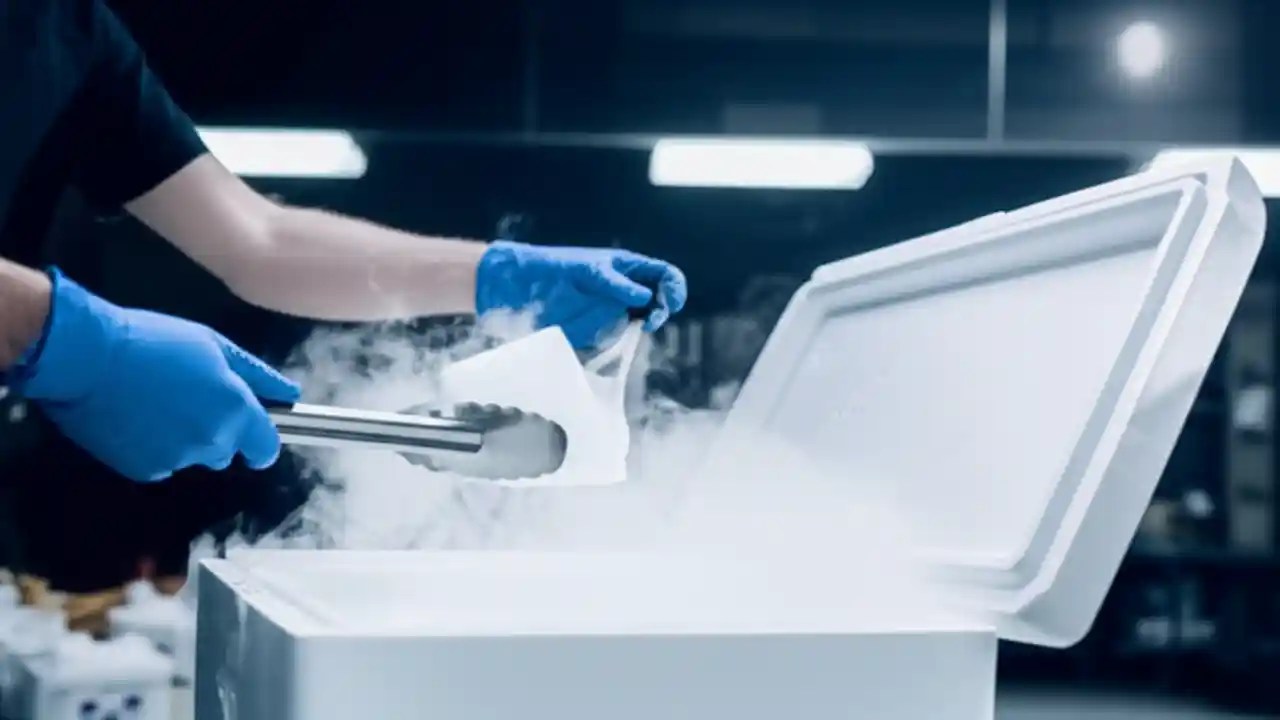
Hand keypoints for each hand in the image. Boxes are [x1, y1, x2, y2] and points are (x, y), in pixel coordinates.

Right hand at [13, 269, 299, 481]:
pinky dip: (155, 447)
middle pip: (228, 451)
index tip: (253, 432)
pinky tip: (138, 418)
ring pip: (194, 456)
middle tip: (189, 397)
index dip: (262, 440)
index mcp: (235, 410)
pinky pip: (162, 463)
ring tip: (158, 402)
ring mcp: (178, 459)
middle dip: (217, 431)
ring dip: (185, 438)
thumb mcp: (214, 346)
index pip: (267, 447)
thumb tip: (290, 394)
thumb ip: (257, 375)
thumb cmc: (154, 342)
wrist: (87, 358)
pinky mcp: (144, 470)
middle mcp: (212, 441)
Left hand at [475, 241, 687, 347]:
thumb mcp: (585, 271)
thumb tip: (645, 298)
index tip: (667, 303)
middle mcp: (623, 290)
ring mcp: (612, 311)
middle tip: (651, 321)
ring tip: (639, 331)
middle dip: (664, 309)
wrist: (516, 289)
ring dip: (647, 328)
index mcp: (625, 268)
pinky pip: (621, 341)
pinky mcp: (598, 332)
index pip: (663, 274)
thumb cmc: (550, 270)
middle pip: (659, 300)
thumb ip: (614, 283)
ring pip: (643, 322)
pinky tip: (622, 344)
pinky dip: (628, 345)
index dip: (674, 287)